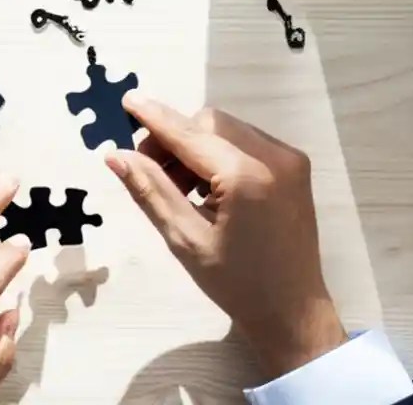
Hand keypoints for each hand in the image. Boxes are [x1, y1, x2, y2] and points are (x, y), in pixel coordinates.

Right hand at [106, 95, 346, 379]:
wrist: (292, 310)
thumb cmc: (236, 283)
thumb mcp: (185, 239)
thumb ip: (151, 191)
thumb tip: (117, 155)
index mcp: (245, 176)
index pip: (188, 134)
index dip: (155, 118)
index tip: (126, 102)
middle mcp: (273, 156)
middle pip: (209, 123)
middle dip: (174, 139)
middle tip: (150, 172)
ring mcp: (289, 159)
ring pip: (227, 129)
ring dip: (196, 146)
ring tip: (179, 187)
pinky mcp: (295, 166)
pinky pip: (247, 141)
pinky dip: (220, 153)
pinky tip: (207, 188)